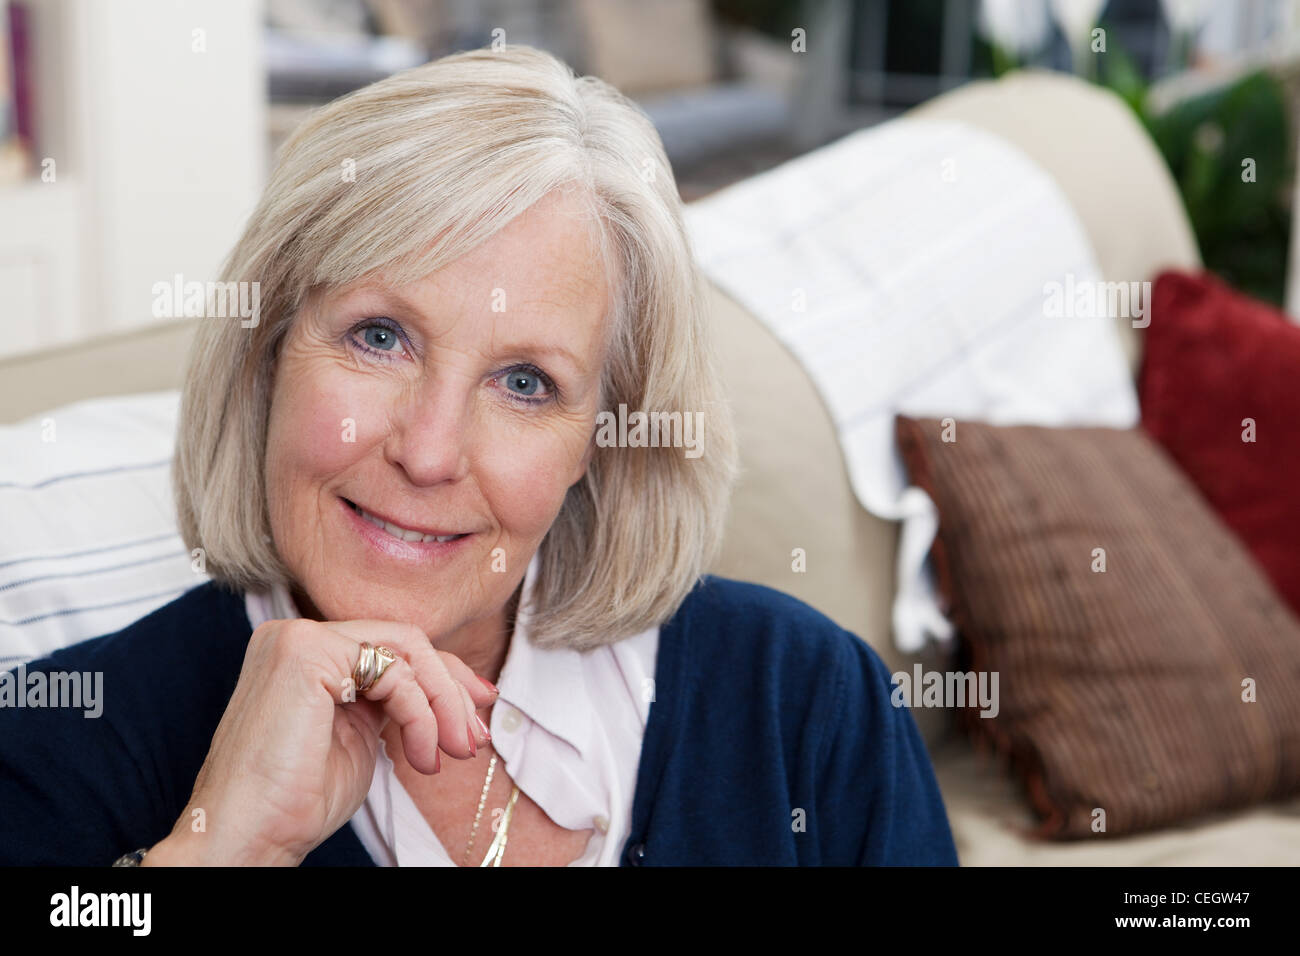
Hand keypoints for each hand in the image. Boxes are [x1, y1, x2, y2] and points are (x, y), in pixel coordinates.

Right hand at [146, 618, 495, 865]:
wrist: (248, 836)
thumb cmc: (296, 800)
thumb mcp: (360, 735)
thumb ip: (391, 700)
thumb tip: (455, 691)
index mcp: (305, 652)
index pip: (391, 647)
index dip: (443, 677)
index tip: (476, 714)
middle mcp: (295, 635)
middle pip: (404, 641)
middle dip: (451, 689)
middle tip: (473, 738)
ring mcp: (297, 638)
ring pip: (406, 649)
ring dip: (441, 706)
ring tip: (451, 753)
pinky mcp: (306, 652)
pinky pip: (394, 673)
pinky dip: (421, 714)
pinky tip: (419, 755)